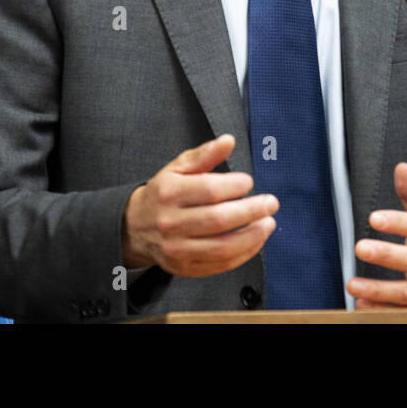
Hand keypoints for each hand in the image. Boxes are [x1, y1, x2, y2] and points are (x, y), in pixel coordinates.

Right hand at [120, 134, 277, 277]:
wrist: (134, 227)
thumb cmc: (163, 193)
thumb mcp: (177, 168)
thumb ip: (204, 154)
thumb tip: (229, 140)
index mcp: (169, 193)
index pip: (208, 190)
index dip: (234, 185)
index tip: (248, 181)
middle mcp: (170, 222)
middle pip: (218, 220)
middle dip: (251, 211)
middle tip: (271, 203)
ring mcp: (177, 249)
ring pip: (222, 247)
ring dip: (252, 236)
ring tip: (269, 223)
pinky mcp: (184, 268)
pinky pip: (220, 265)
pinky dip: (243, 254)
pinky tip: (256, 240)